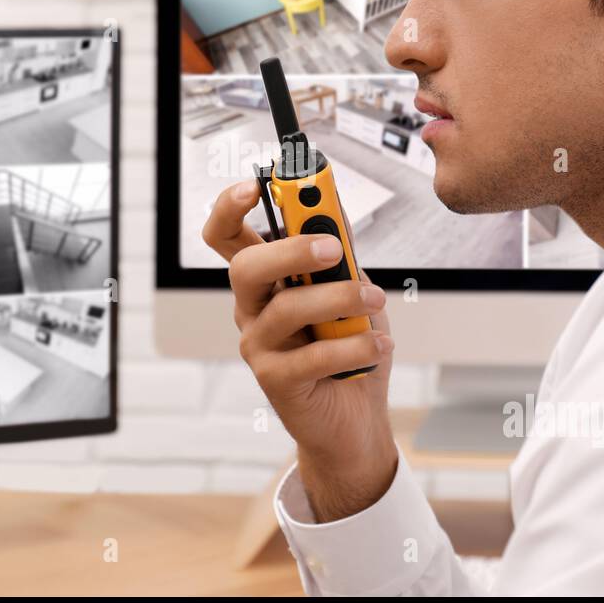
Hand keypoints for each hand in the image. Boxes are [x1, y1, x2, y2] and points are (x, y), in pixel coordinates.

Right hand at [203, 179, 398, 520]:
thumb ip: (338, 252)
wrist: (356, 419)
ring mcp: (258, 345)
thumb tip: (332, 202)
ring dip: (341, 299)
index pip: (225, 234)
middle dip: (290, 249)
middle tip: (332, 249)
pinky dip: (355, 346)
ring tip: (375, 301)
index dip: (231, 205)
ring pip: (286, 308)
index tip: (257, 183)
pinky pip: (313, 354)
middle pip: (244, 267)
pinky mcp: (275, 380)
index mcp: (264, 278)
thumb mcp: (350, 288)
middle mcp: (251, 308)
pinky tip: (378, 345)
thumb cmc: (349, 350)